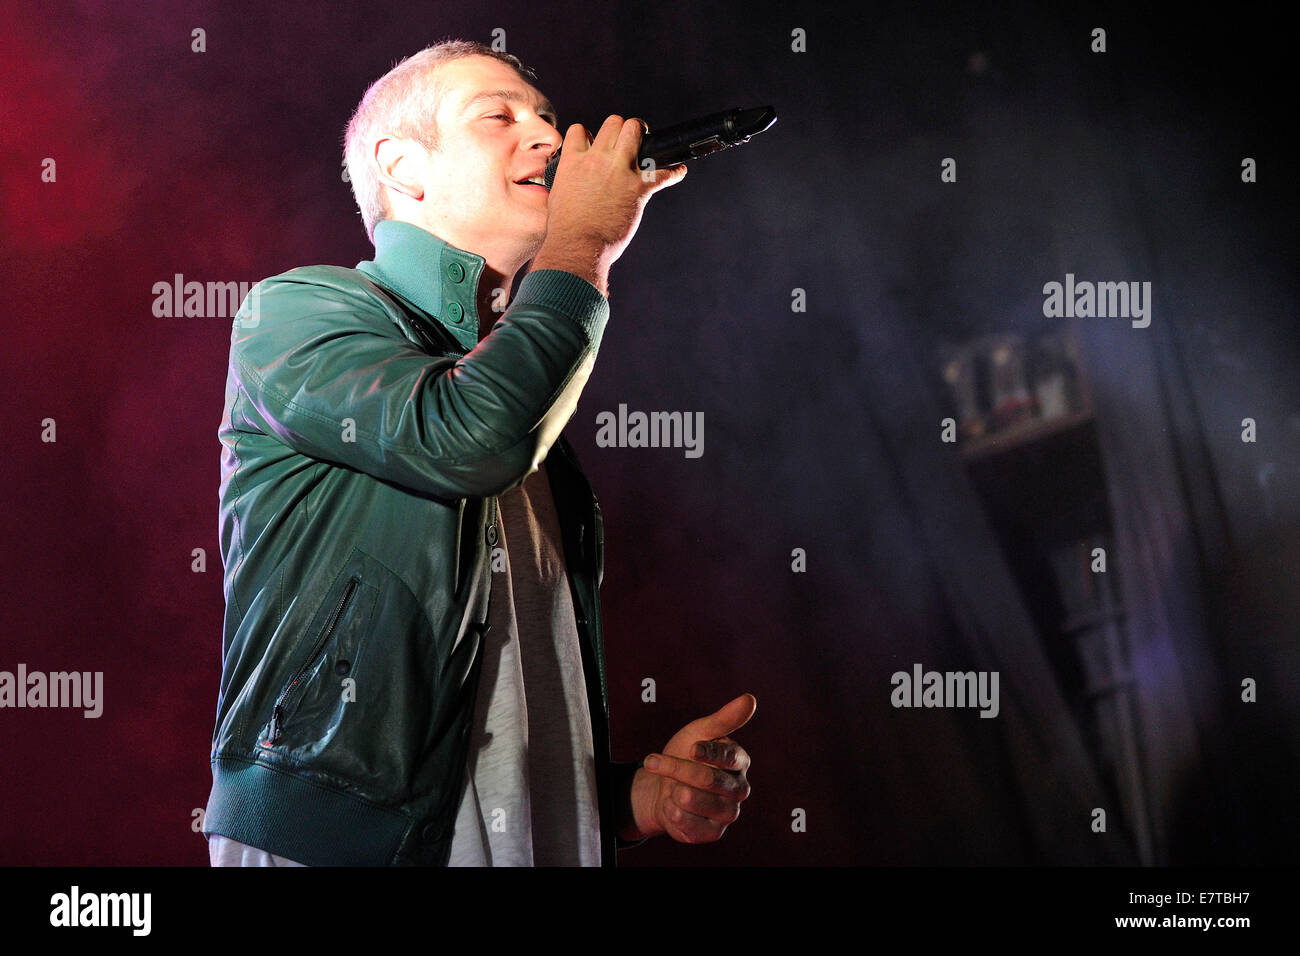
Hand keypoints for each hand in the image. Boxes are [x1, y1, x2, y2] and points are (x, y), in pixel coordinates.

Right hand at [533, 116, 686, 282]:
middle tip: (629, 141)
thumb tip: (563, 190)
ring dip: (643, 137)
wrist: (578, 247)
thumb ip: (565, 185)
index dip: (590, 136)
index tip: (596, 147)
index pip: (581, 130)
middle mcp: (596, 160)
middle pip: (614, 123)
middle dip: (622, 130)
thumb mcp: (556, 199)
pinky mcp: (638, 188)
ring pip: (635, 131)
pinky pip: (663, 172)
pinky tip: (678, 171)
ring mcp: (619, 171)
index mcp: (573, 162)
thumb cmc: (565, 231)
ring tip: (648, 147)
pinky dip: (674, 172)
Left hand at [627, 693, 755, 843]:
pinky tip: (670, 804)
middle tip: (652, 761)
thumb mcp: (699, 732)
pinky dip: (672, 811)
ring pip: (697, 802)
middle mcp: (739, 789)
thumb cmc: (685, 755)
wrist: (664, 787)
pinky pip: (690, 824)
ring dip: (672, 790)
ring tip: (668, 785)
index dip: (707, 753)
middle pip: (709, 780)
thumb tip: (750, 699)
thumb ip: (724, 719)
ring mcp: (728, 813)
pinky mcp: (713, 833)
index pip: (729, 757)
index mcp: (740, 761)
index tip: (690, 748)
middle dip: (677, 769)